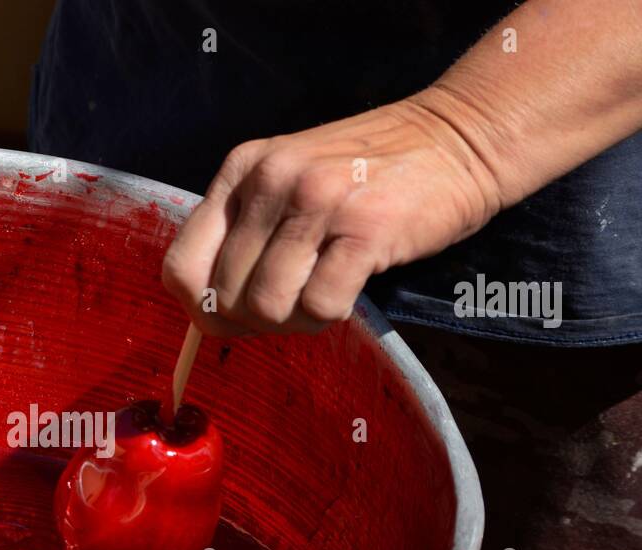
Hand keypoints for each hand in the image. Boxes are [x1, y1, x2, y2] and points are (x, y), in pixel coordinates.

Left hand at [161, 95, 503, 335]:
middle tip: (294, 303)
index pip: (180, 266)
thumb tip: (211, 311)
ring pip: (268, 308)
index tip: (230, 318)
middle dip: (255, 320)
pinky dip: (332, 315)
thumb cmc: (371, 173)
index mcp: (242, 170)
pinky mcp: (364, 229)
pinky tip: (350, 289)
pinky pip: (320, 307)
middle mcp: (271, 181)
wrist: (461, 137)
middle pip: (226, 297)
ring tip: (323, 294)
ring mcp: (317, 201)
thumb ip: (247, 231)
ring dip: (295, 320)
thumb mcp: (290, 179)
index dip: (200, 308)